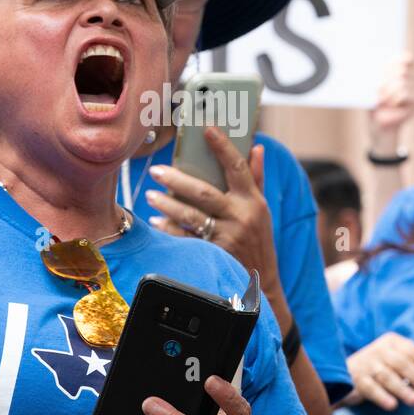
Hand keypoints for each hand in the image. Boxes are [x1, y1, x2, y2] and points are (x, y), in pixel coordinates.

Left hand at [146, 128, 280, 295]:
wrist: (261, 284)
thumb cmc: (258, 240)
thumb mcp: (262, 210)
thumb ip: (257, 178)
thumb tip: (256, 147)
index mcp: (253, 201)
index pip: (237, 167)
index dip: (222, 147)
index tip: (206, 130)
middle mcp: (241, 217)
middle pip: (203, 192)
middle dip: (177, 180)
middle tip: (156, 171)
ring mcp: (227, 237)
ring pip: (190, 216)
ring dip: (167, 205)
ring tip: (150, 196)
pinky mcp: (214, 255)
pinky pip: (185, 239)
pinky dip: (168, 230)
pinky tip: (157, 222)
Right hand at [347, 332, 413, 410]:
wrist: (346, 371)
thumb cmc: (380, 365)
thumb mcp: (399, 358)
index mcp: (392, 342)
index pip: (412, 350)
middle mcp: (379, 350)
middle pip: (401, 363)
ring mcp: (367, 364)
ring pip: (386, 376)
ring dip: (402, 389)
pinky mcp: (357, 379)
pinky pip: (371, 388)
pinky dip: (382, 396)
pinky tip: (391, 405)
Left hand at [369, 51, 413, 143]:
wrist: (378, 124)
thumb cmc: (374, 103)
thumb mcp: (372, 85)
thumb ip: (377, 73)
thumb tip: (372, 61)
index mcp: (404, 72)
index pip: (407, 58)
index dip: (397, 59)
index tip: (384, 66)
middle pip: (401, 69)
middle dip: (385, 79)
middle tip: (377, 89)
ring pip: (401, 82)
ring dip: (387, 92)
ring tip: (382, 100)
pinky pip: (404, 93)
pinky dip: (393, 99)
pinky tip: (391, 105)